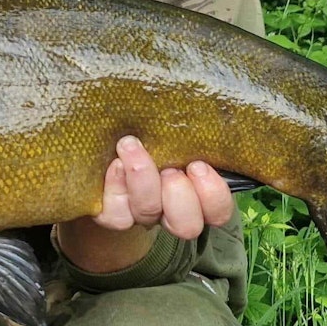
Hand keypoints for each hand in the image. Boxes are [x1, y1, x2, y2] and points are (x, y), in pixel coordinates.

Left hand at [94, 135, 234, 239]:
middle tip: (170, 169)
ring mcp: (140, 214)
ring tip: (132, 146)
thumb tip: (213, 100)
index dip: (213, 195)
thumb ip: (193, 129)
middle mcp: (170, 211)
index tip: (199, 164)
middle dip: (180, 196)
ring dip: (143, 181)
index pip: (218, 212)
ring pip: (148, 214)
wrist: (108, 143)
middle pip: (187, 225)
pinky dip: (116, 186)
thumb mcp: (178, 130)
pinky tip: (115, 162)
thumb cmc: (156, 131)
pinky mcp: (111, 213)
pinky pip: (115, 214)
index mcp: (198, 194)